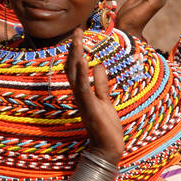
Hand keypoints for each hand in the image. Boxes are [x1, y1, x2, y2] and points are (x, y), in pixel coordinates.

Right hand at [63, 27, 124, 161]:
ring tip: (77, 39)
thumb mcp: (105, 100)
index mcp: (82, 92)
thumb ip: (101, 83)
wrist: (108, 149)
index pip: (75, 68)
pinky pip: (83, 88)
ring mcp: (83, 101)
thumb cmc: (106, 127)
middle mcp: (79, 95)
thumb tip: (99, 65)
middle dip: (74, 48)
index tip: (78, 34)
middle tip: (76, 30)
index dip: (76, 51)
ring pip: (75, 74)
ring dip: (76, 56)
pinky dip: (82, 73)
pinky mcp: (90, 107)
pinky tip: (83, 60)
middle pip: (72, 67)